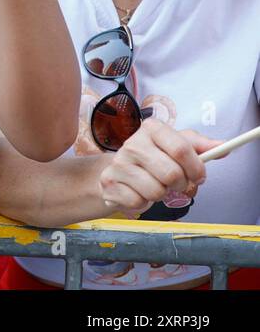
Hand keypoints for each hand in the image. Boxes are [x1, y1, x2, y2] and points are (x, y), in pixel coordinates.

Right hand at [98, 119, 219, 218]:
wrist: (118, 170)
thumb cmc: (154, 157)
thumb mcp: (176, 145)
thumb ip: (200, 146)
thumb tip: (223, 146)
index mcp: (151, 128)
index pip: (182, 149)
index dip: (196, 167)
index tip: (199, 175)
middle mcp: (132, 143)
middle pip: (171, 174)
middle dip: (181, 184)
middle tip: (177, 183)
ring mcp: (118, 163)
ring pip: (156, 191)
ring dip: (162, 194)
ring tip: (155, 185)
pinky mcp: (109, 183)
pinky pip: (139, 202)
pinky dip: (144, 202)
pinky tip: (139, 191)